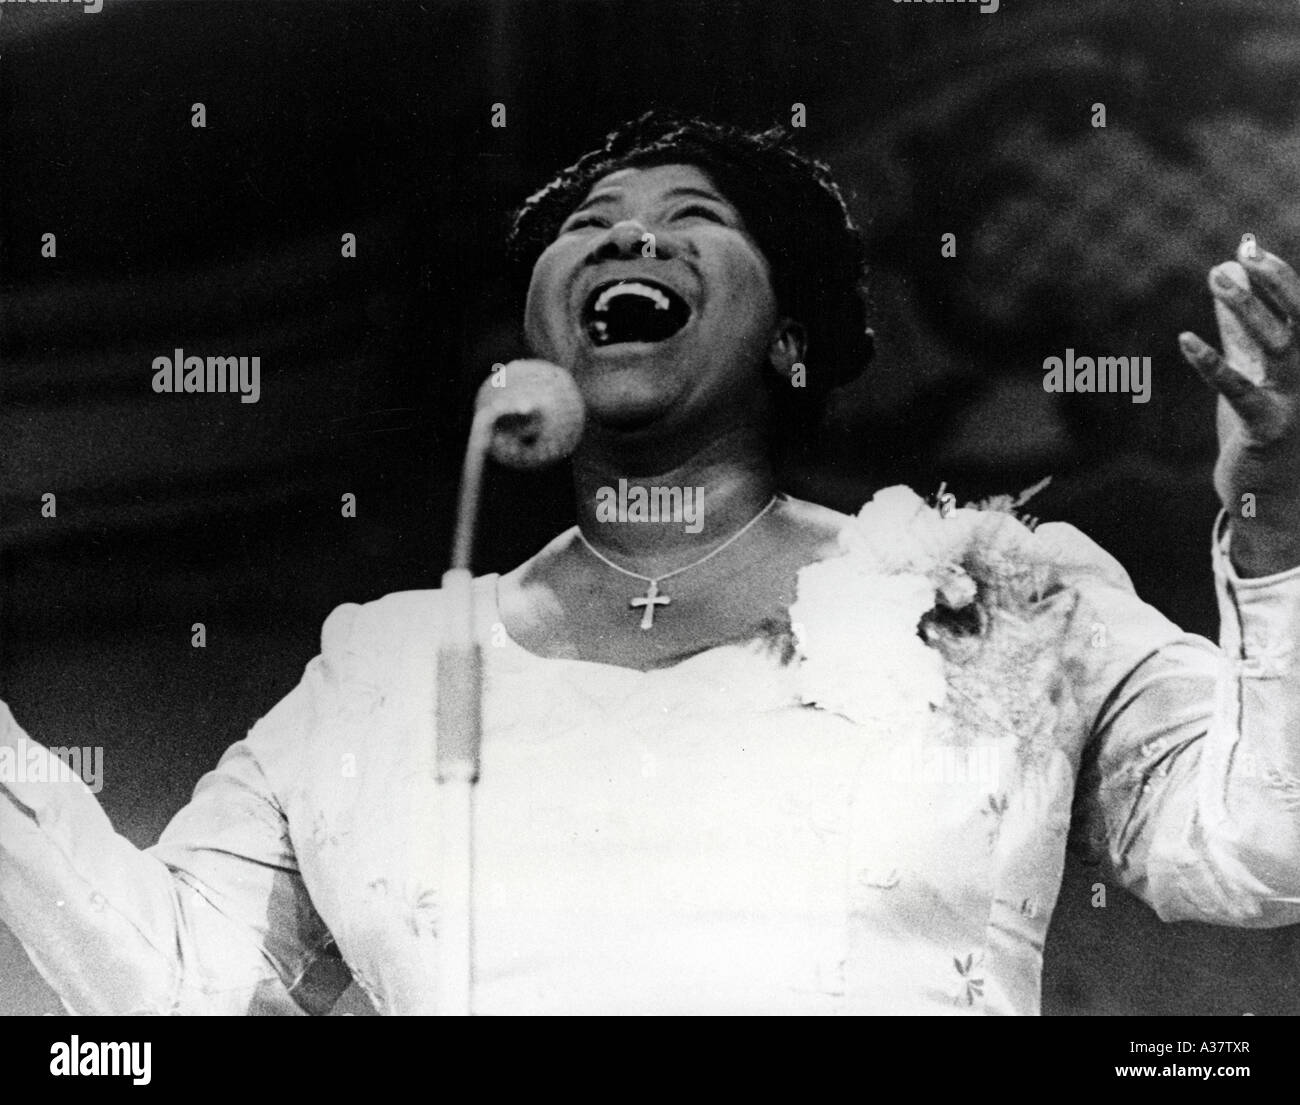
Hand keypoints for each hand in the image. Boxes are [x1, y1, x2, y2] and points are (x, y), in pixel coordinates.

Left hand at [1179, 235, 1299, 576]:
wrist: (1277, 502)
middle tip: (1243, 255)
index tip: (1247, 247)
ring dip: (1248, 310)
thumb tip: (1223, 275)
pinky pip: (1242, 391)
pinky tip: (1186, 341)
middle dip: (1273, 283)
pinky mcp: (1271, 428)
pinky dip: (1214, 365)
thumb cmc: (1267, 433)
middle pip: (1299, 319)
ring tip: (1219, 280)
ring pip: (1277, 345)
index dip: (1276, 276)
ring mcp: (1298, 401)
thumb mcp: (1253, 376)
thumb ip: (1238, 332)